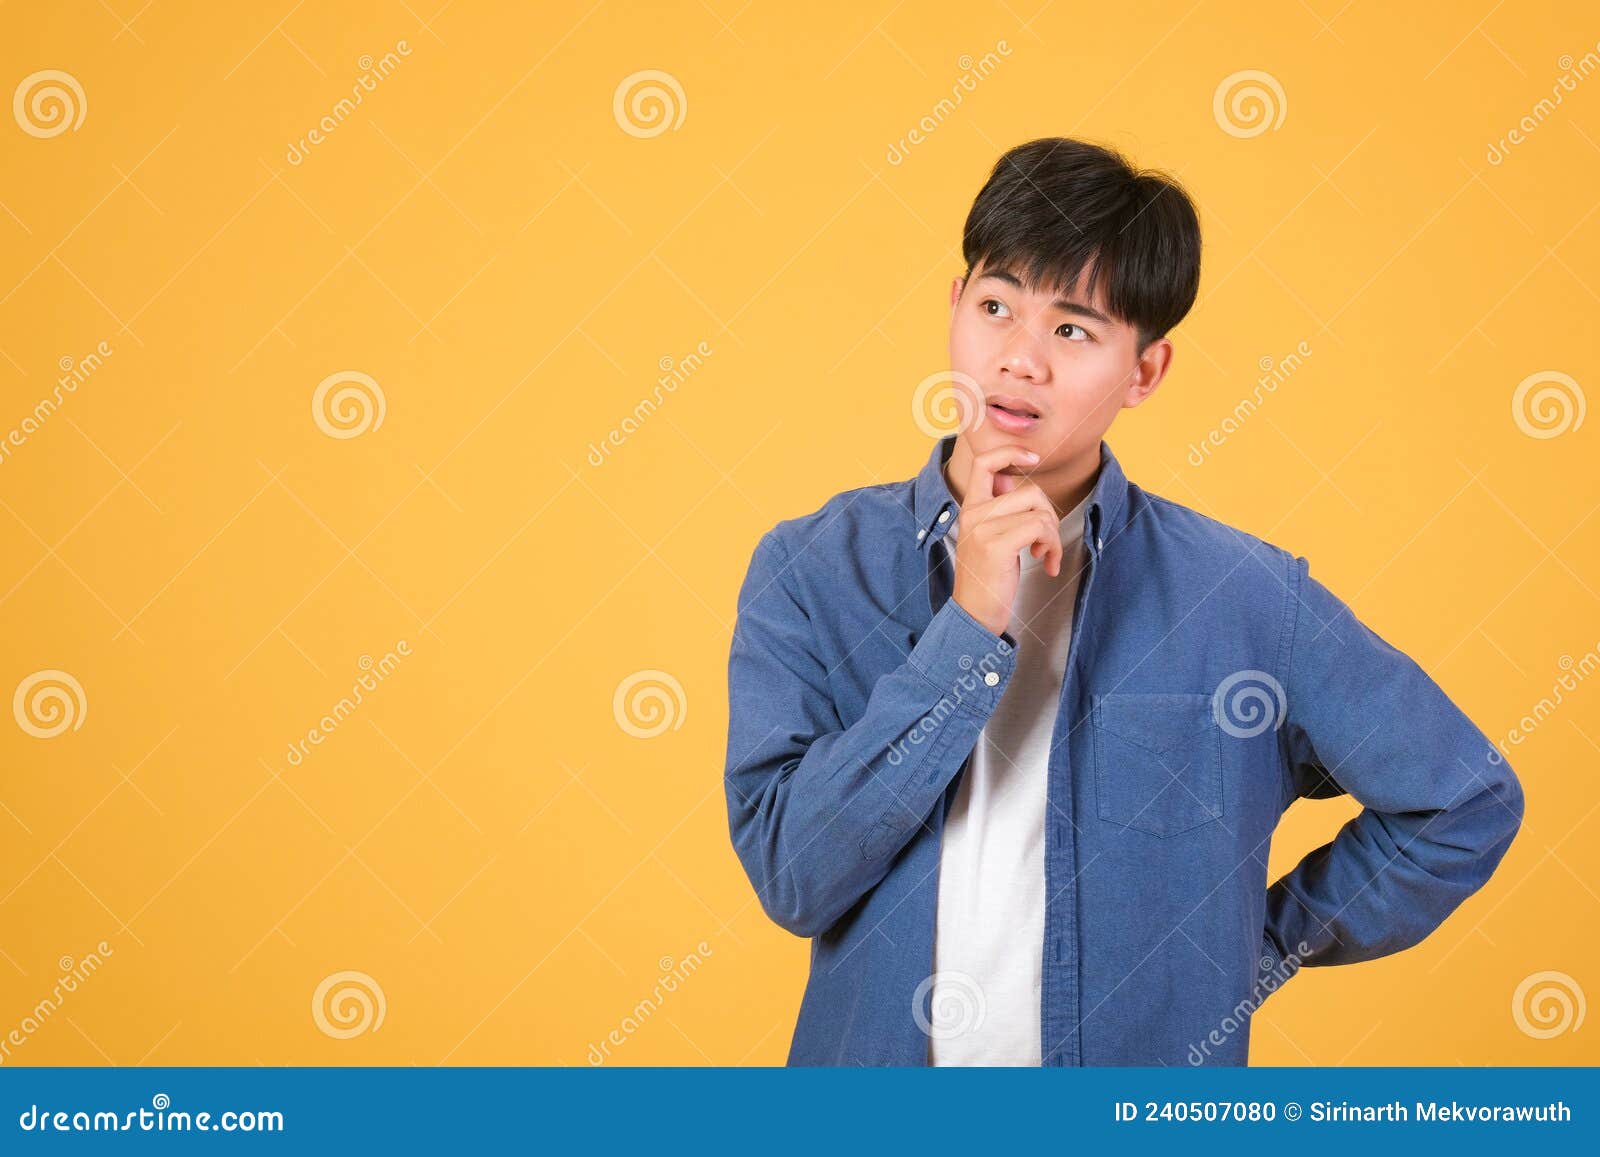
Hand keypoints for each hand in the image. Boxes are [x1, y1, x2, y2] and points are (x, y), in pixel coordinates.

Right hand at [950, 444, 1062, 636]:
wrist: (974, 615)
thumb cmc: (988, 578)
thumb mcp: (990, 535)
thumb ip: (999, 505)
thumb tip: (1010, 474)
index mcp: (970, 506)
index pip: (985, 462)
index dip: (1011, 451)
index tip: (1033, 458)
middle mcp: (973, 513)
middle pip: (1030, 490)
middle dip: (1049, 515)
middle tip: (1046, 542)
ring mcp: (982, 528)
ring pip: (1039, 510)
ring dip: (1053, 535)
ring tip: (1045, 555)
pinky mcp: (995, 545)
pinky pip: (1040, 528)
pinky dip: (1053, 547)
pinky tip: (1047, 564)